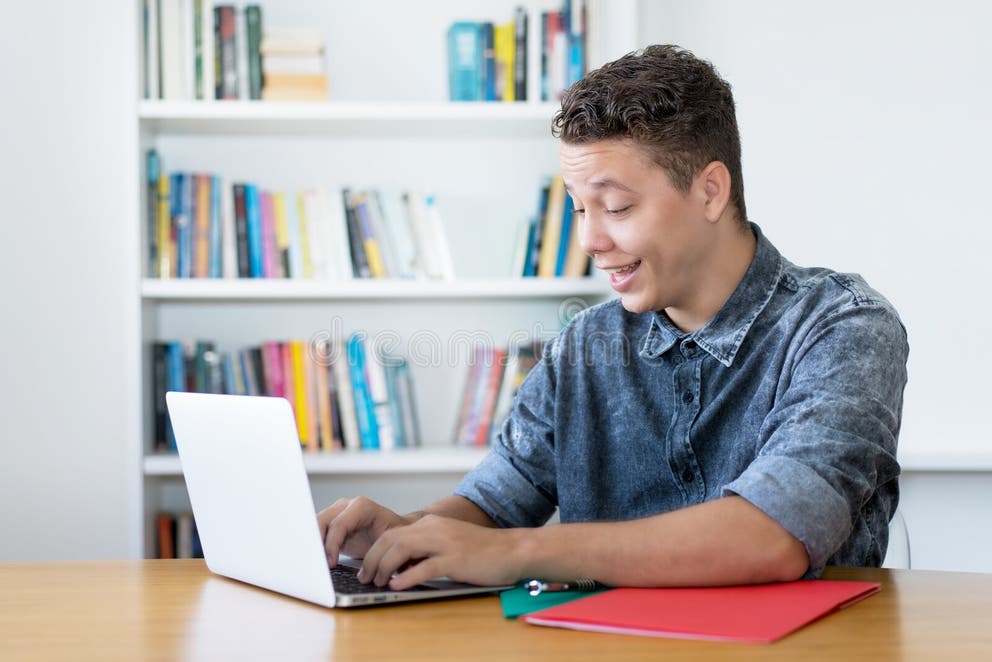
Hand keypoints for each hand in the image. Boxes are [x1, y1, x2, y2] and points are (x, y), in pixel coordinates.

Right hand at [317, 496, 411, 565]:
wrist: (396, 533)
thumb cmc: (395, 535)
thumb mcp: (388, 541)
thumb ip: (375, 549)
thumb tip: (365, 566)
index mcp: (362, 506)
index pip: (339, 524)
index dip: (332, 545)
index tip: (331, 563)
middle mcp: (347, 506)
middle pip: (322, 522)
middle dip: (318, 544)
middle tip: (319, 565)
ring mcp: (337, 513)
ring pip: (316, 526)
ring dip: (314, 545)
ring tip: (317, 564)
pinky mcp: (332, 524)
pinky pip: (318, 532)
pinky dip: (316, 546)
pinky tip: (318, 560)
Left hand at [359, 514, 522, 589]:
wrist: (513, 551)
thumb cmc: (482, 552)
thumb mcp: (449, 544)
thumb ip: (426, 550)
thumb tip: (400, 567)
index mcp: (432, 524)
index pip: (393, 533)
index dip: (375, 551)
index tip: (367, 568)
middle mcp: (435, 528)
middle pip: (392, 539)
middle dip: (373, 559)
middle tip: (366, 577)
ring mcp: (445, 543)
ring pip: (402, 549)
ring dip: (384, 567)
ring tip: (377, 582)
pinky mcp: (455, 559)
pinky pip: (424, 567)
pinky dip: (406, 577)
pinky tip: (398, 586)